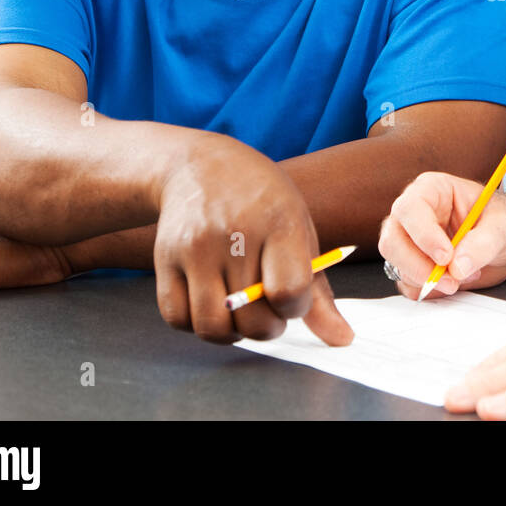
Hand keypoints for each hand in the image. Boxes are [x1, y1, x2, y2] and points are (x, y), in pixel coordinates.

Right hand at [153, 135, 352, 346]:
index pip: (289, 291)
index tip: (292, 299)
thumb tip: (342, 339)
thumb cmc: (260, 201)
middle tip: (268, 310)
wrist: (199, 167)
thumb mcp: (298, 229)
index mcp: (279, 223)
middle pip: (251, 320)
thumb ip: (318, 290)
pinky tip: (211, 300)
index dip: (295, 309)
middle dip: (266, 328)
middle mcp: (234, 235)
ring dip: (231, 333)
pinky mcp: (164, 259)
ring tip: (240, 309)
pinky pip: (177, 318)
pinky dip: (196, 323)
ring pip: (211, 328)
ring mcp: (194, 248)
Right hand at [378, 171, 505, 299]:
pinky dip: (429, 291)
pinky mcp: (413, 266)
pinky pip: (407, 284)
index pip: (411, 209)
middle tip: (450, 280)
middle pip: (393, 241)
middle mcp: (413, 214)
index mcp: (431, 190)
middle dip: (419, 266)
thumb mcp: (502, 226)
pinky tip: (455, 282)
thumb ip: (482, 243)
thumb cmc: (504, 222)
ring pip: (396, 265)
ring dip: (427, 281)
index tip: (445, 257)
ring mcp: (409, 241)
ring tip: (462, 277)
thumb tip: (457, 266)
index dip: (424, 234)